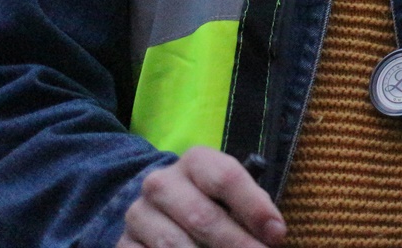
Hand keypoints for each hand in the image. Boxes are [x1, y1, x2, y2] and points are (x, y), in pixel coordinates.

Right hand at [117, 147, 284, 247]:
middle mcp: (162, 182)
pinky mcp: (124, 243)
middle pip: (203, 216)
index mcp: (195, 161)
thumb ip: (249, 206)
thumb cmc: (210, 200)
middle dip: (237, 243)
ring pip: (175, 244)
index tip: (277, 234)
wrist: (161, 208)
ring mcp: (139, 214)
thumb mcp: (230, 194)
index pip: (226, 178)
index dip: (255, 208)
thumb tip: (273, 234)